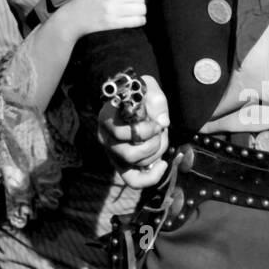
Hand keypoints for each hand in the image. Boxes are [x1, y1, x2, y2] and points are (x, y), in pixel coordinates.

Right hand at [97, 73, 170, 188]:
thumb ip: (156, 100)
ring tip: (160, 138)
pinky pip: (134, 180)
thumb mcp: (148, 88)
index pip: (120, 133)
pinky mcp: (122, 164)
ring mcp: (113, 153)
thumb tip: (163, 122)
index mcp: (106, 119)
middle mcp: (105, 138)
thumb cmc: (140, 94)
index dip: (145, 131)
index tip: (157, 122)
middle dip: (153, 144)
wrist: (135, 100)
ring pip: (135, 164)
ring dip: (156, 153)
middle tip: (159, 130)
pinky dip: (151, 177)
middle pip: (129, 154)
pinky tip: (162, 164)